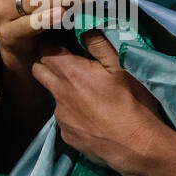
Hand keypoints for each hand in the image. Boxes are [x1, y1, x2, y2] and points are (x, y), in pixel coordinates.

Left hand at [32, 32, 169, 175]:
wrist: (136, 146)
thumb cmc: (132, 102)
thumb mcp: (122, 68)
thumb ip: (99, 46)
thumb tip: (84, 29)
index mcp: (70, 73)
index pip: (44, 50)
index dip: (49, 44)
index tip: (59, 42)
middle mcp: (58, 94)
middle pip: (38, 70)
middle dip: (47, 63)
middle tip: (66, 62)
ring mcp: (60, 117)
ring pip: (52, 95)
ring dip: (62, 90)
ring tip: (86, 94)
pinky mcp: (65, 135)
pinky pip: (62, 118)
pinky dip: (72, 113)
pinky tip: (91, 117)